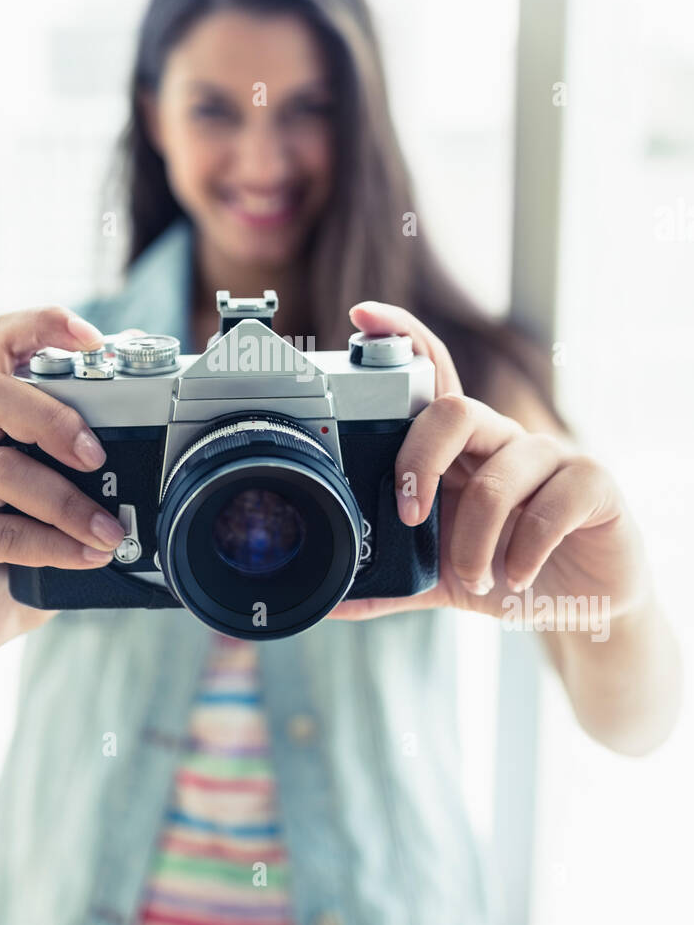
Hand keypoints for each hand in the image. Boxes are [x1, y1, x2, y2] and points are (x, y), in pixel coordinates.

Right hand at [0, 308, 140, 656]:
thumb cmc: (26, 543)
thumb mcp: (67, 496)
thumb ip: (97, 466)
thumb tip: (166, 452)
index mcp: (0, 415)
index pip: (6, 343)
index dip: (43, 326)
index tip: (92, 339)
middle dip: (53, 419)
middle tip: (98, 457)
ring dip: (66, 502)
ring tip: (110, 532)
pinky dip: (51, 544)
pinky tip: (84, 556)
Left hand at [327, 301, 649, 628]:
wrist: (582, 608)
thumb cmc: (509, 571)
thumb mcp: (440, 581)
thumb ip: (389, 584)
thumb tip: (329, 604)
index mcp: (461, 450)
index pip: (434, 376)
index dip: (403, 336)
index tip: (362, 316)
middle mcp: (503, 440)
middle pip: (454, 412)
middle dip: (419, 463)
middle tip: (410, 518)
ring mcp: (551, 457)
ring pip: (498, 478)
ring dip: (475, 542)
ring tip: (474, 579)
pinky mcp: (594, 484)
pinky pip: (550, 505)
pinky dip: (525, 551)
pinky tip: (519, 577)